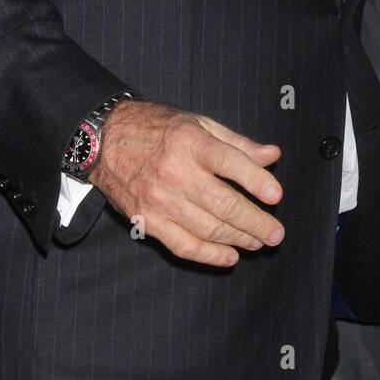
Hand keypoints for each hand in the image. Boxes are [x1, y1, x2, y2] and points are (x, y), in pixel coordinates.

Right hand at [89, 100, 283, 266]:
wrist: (103, 140)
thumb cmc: (156, 129)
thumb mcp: (198, 123)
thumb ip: (237, 143)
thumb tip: (272, 156)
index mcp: (191, 142)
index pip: (230, 163)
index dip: (256, 181)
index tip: (276, 196)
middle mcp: (175, 172)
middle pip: (224, 203)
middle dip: (255, 222)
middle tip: (276, 233)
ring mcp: (159, 200)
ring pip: (208, 228)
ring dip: (238, 239)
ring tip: (257, 241)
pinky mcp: (147, 221)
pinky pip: (184, 246)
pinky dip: (210, 255)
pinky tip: (230, 256)